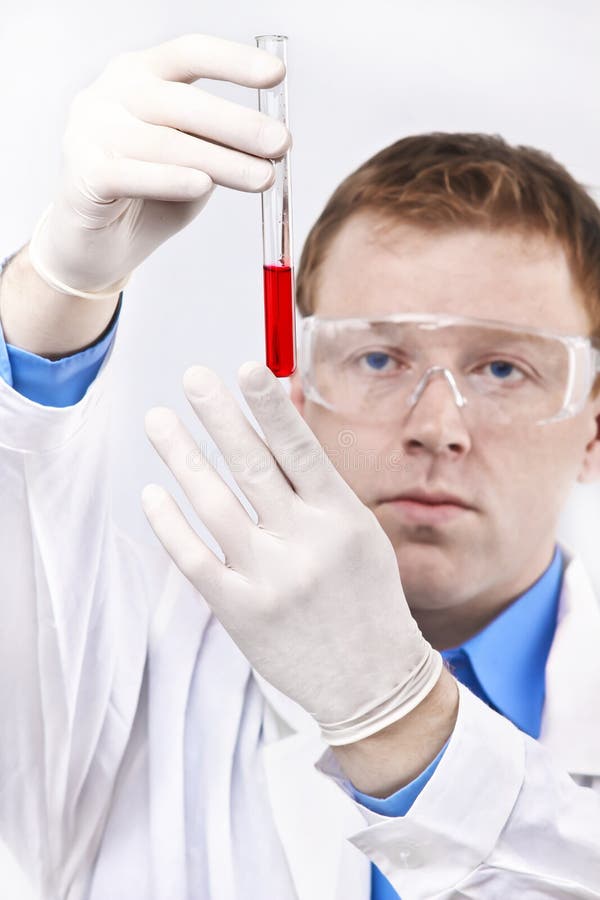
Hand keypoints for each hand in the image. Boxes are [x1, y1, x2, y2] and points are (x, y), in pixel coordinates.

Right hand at [28, 34, 289, 297]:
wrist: (97, 245)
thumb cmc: (149, 195)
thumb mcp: (193, 161)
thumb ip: (220, 142)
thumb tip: (272, 139)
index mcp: (141, 74)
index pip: (188, 54)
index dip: (233, 62)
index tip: (276, 75)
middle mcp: (111, 92)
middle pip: (179, 100)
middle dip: (238, 123)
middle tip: (282, 143)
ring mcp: (91, 130)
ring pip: (164, 142)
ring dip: (220, 160)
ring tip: (262, 178)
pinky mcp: (82, 174)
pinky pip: (131, 175)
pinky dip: (170, 179)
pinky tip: (202, 185)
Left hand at [141, 362, 441, 745]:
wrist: (371, 680)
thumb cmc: (367, 597)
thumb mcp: (358, 532)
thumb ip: (318, 482)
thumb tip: (284, 419)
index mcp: (342, 518)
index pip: (300, 449)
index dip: (270, 407)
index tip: (245, 367)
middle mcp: (306, 544)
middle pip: (251, 467)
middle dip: (218, 415)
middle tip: (192, 378)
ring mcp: (271, 579)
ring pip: (214, 504)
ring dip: (182, 457)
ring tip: (159, 422)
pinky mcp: (241, 611)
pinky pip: (194, 559)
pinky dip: (170, 523)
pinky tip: (154, 493)